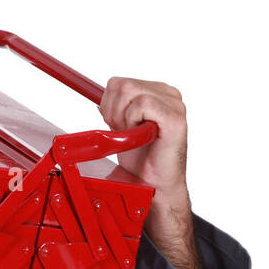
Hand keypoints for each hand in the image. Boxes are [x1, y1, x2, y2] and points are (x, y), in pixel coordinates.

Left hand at [100, 77, 201, 268]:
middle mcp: (168, 94)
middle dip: (113, 112)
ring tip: (134, 137)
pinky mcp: (175, 118)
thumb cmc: (140, 160)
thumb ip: (113, 107)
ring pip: (129, 92)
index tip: (114, 126)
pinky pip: (142, 104)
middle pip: (120, 85)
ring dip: (122, 118)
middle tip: (125, 134)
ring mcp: (175, 104)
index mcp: (157, 92)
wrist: (155, 186)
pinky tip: (142, 137)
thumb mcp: (119, 127)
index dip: (107, 105)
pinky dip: (133, 122)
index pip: (117, 82)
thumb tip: (92, 93)